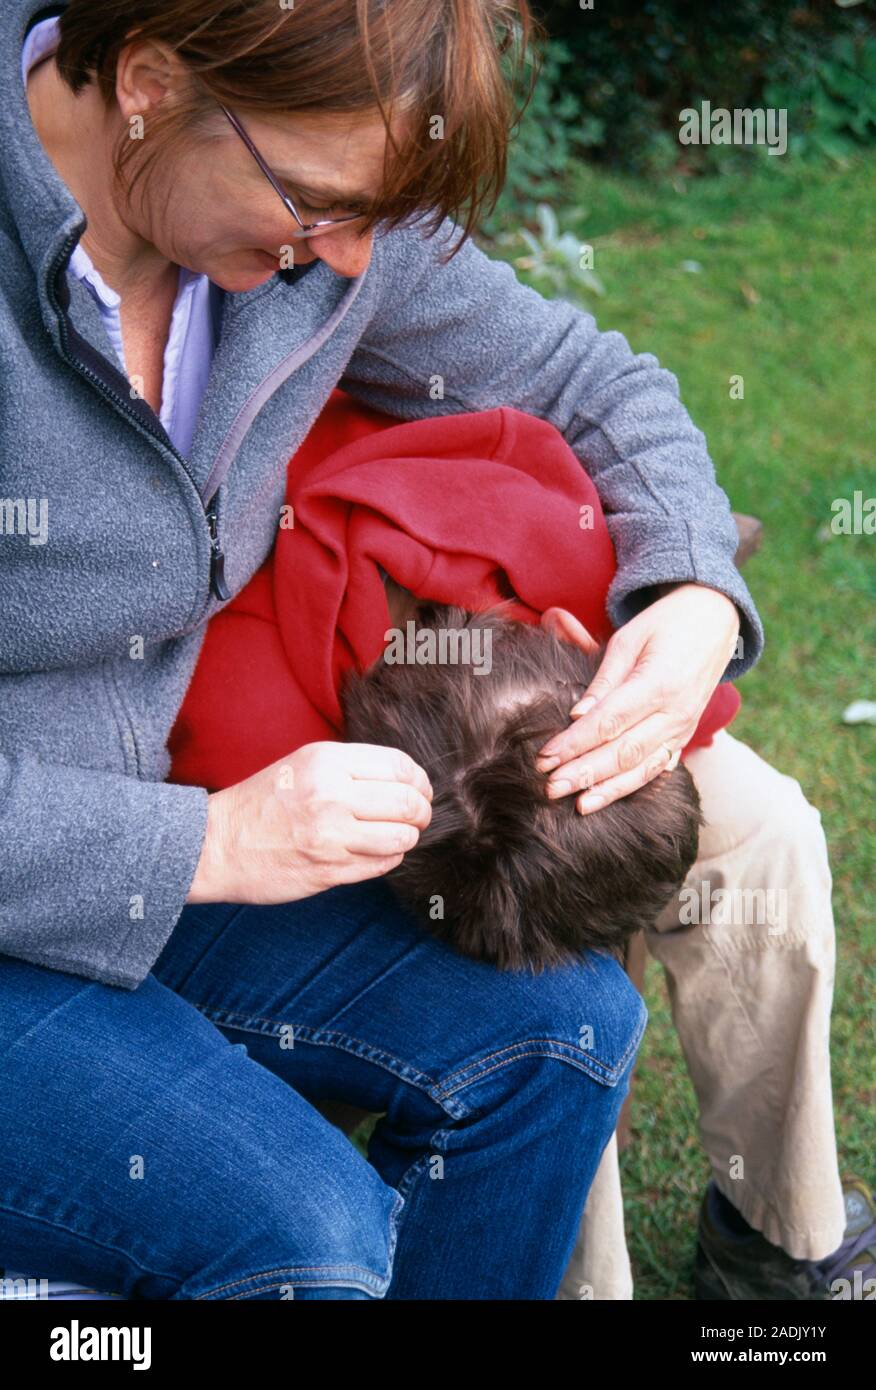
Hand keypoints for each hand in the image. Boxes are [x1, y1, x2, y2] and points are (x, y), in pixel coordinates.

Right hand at [187, 741, 432, 903]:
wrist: (215, 844)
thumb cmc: (263, 802)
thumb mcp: (304, 764)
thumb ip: (351, 767)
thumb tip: (406, 778)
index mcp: (326, 761)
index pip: (400, 767)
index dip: (420, 781)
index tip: (420, 790)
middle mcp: (331, 795)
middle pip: (408, 803)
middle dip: (421, 812)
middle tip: (417, 817)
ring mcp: (331, 835)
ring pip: (401, 837)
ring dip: (407, 838)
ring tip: (397, 836)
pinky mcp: (329, 870)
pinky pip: (382, 864)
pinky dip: (388, 858)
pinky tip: (375, 852)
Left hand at [534, 584, 739, 813]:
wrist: (715, 620)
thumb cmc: (664, 624)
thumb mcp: (629, 638)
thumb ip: (604, 680)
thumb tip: (577, 716)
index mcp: (659, 683)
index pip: (608, 722)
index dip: (575, 743)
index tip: (545, 757)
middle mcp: (676, 712)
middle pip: (623, 752)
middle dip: (584, 773)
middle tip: (551, 788)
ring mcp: (683, 727)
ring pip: (642, 768)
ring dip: (608, 789)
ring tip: (578, 805)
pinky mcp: (685, 735)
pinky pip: (658, 767)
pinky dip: (633, 785)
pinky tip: (610, 797)